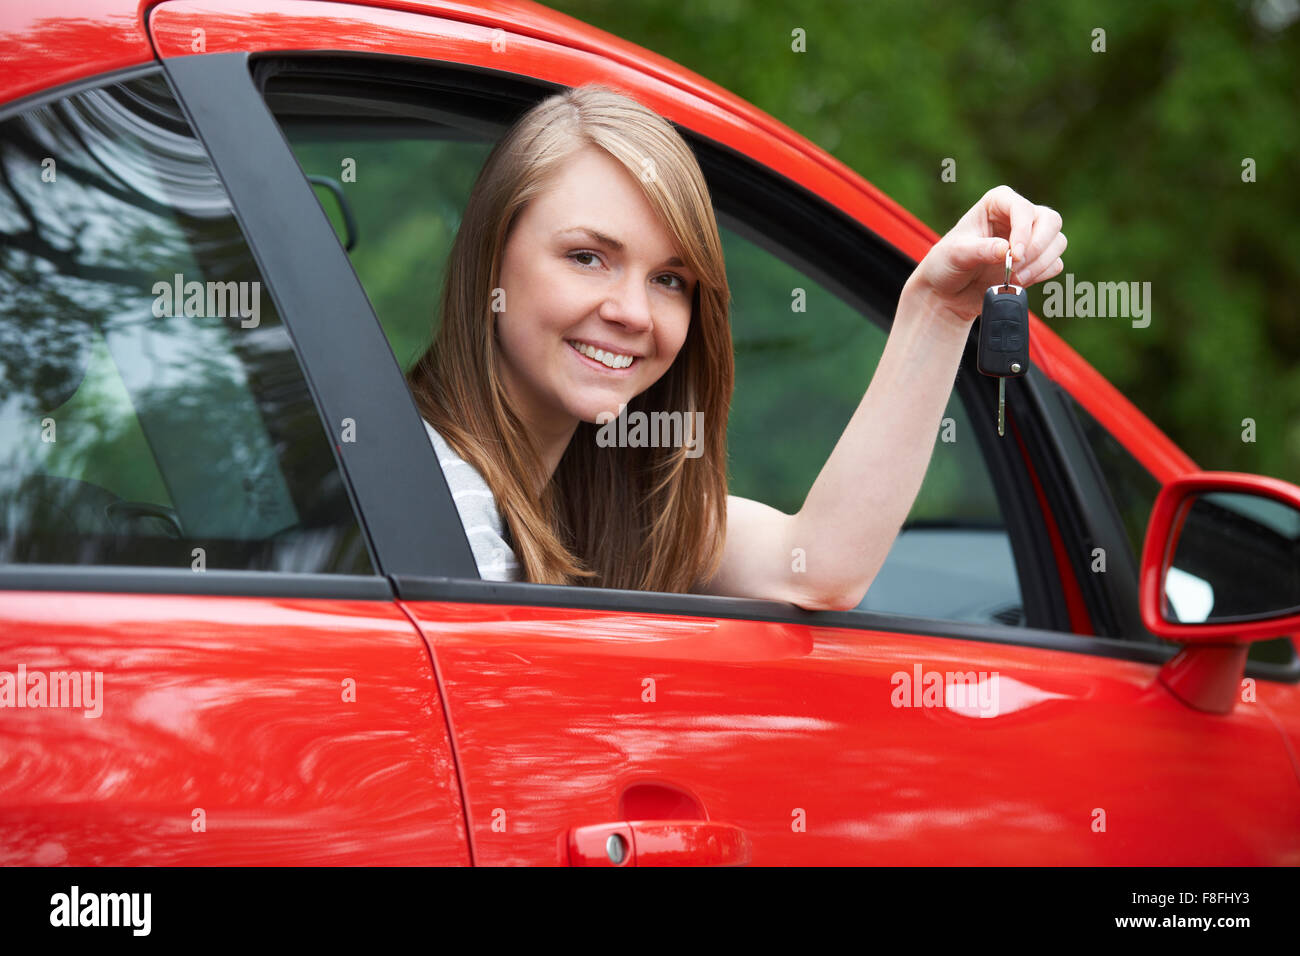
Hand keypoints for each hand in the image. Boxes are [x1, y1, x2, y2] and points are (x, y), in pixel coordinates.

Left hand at [905, 184, 1065, 328]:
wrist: (947, 293)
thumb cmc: (946, 264)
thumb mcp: (955, 254)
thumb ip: (980, 250)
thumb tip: (1007, 251)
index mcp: (997, 202)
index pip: (1023, 208)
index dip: (1024, 231)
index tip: (1015, 255)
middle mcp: (1018, 216)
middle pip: (1050, 221)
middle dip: (1038, 247)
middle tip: (1016, 267)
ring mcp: (1030, 237)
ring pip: (1057, 242)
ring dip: (1040, 263)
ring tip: (1012, 279)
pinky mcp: (1036, 260)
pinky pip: (1055, 264)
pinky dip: (1041, 274)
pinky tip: (1018, 282)